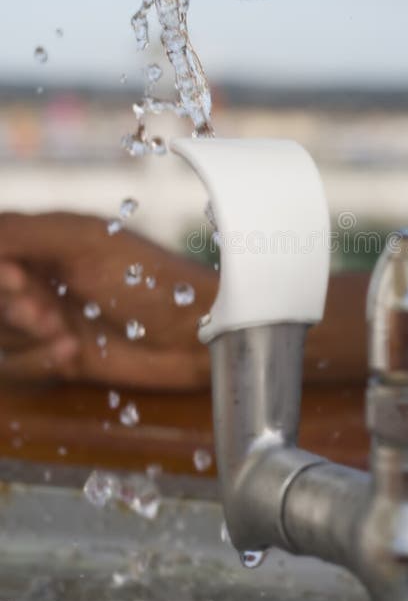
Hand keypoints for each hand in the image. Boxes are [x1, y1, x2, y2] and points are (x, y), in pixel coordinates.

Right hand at [0, 212, 215, 389]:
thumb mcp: (84, 243)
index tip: (19, 279)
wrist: (194, 334)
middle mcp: (37, 279)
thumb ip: (22, 233)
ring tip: (67, 335)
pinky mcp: (56, 358)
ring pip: (0, 336)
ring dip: (28, 338)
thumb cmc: (148, 277)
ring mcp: (45, 320)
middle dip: (13, 311)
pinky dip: (40, 363)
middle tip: (46, 312)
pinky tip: (73, 353)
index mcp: (41, 243)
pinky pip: (18, 368)